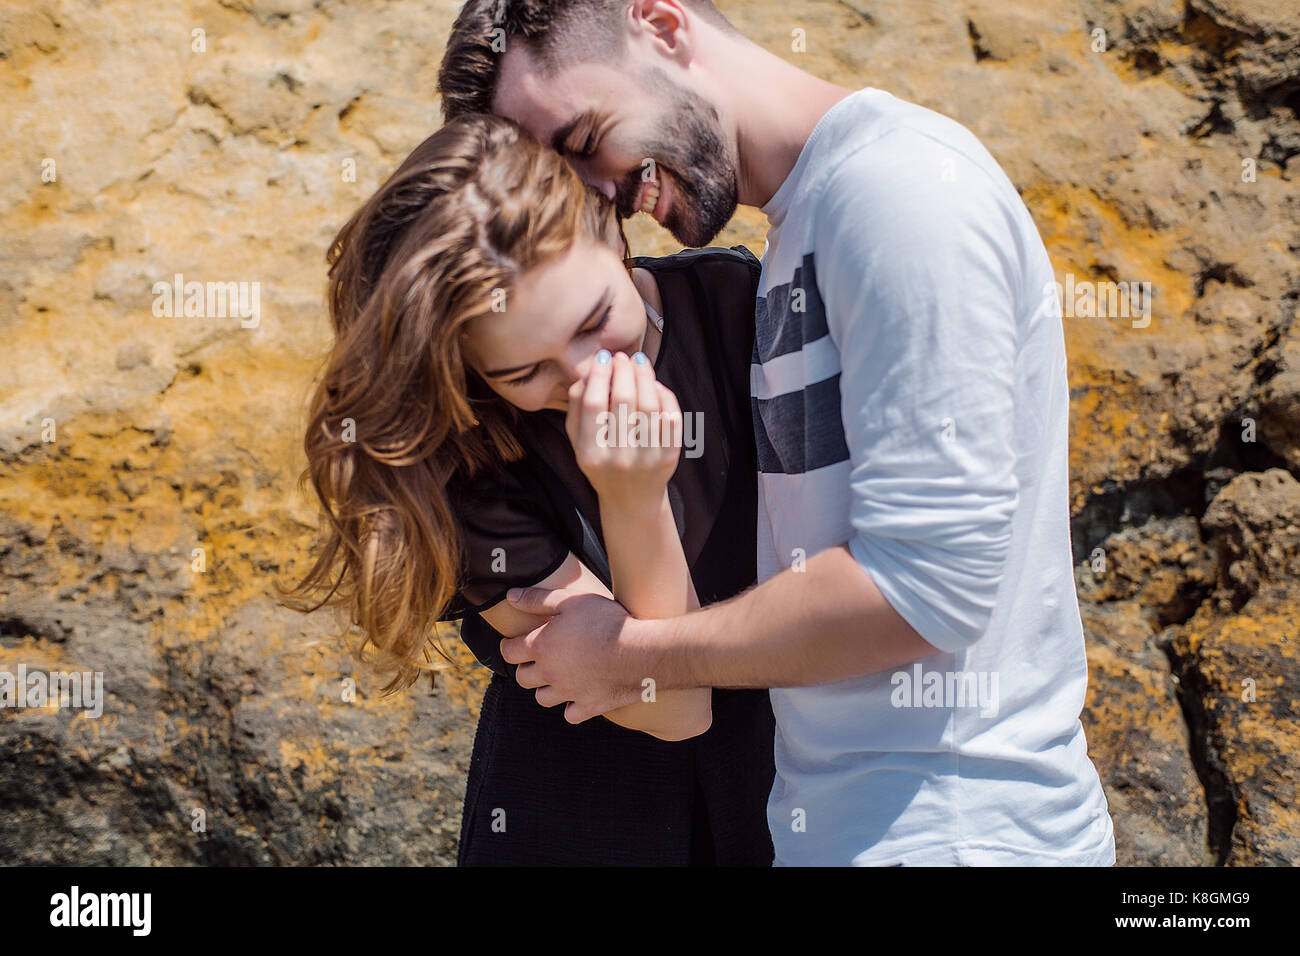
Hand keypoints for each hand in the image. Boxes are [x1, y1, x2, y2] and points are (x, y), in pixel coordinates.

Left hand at [499, 586, 647, 722]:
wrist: (640, 651)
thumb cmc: (606, 621)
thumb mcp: (571, 601)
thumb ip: (538, 599)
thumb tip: (510, 596)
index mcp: (541, 646)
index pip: (508, 652)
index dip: (509, 646)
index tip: (515, 643)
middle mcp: (549, 673)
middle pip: (522, 678)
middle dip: (526, 667)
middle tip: (539, 658)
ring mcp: (568, 693)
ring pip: (542, 698)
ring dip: (546, 688)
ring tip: (558, 676)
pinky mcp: (588, 707)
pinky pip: (570, 715)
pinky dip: (571, 706)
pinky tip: (579, 693)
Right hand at [566, 350, 683, 508]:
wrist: (631, 500)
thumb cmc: (601, 463)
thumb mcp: (577, 441)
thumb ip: (576, 405)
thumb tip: (587, 369)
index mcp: (591, 455)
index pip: (593, 404)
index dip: (599, 375)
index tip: (603, 358)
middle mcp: (619, 459)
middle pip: (623, 400)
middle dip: (624, 370)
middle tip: (623, 357)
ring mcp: (647, 459)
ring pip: (650, 405)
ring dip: (645, 376)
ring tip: (639, 363)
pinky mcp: (669, 457)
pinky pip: (670, 417)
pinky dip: (663, 395)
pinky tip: (654, 385)